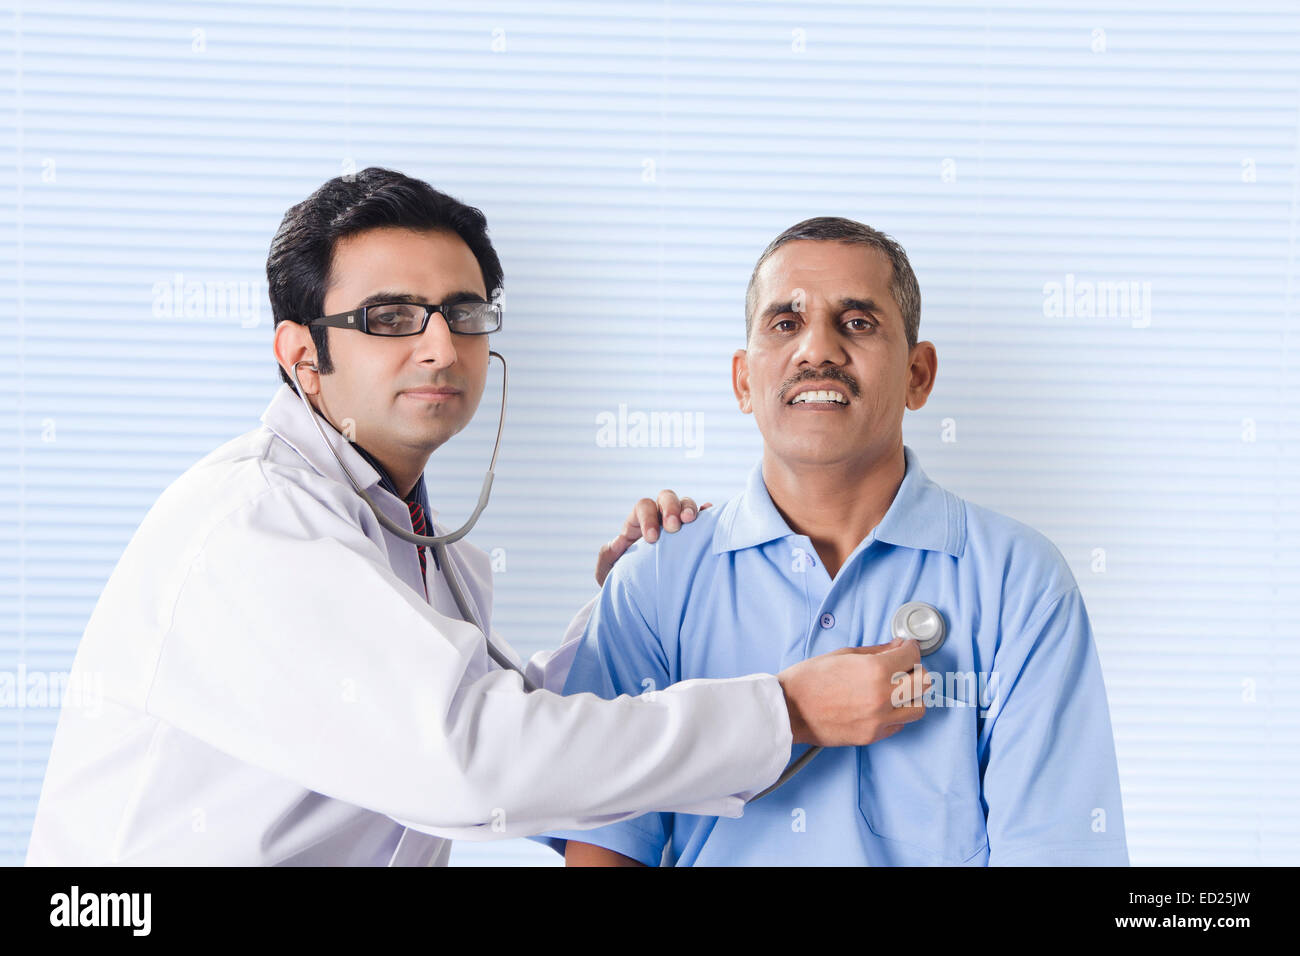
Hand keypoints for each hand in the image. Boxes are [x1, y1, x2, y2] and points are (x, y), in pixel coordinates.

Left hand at [595, 490, 712, 586]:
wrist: (643, 598)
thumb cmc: (624, 582)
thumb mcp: (608, 573)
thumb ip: (607, 557)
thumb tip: (618, 543)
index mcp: (637, 523)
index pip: (643, 507)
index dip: (648, 518)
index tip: (652, 539)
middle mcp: (659, 519)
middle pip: (665, 498)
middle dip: (670, 508)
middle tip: (674, 527)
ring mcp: (678, 525)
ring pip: (685, 504)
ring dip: (689, 509)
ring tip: (691, 520)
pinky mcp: (694, 535)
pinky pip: (702, 517)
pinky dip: (706, 513)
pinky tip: (710, 513)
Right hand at [776, 638, 932, 746]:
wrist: (788, 710)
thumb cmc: (809, 679)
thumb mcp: (843, 654)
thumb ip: (877, 651)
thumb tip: (898, 647)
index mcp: (875, 671)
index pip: (913, 656)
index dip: (910, 648)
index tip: (906, 648)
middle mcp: (883, 696)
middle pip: (924, 682)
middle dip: (915, 670)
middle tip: (903, 667)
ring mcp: (879, 719)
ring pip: (919, 708)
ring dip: (911, 695)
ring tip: (896, 689)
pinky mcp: (872, 736)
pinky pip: (899, 725)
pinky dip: (896, 714)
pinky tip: (882, 705)